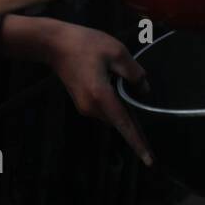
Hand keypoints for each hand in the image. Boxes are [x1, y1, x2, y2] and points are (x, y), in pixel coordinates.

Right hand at [42, 23, 152, 165]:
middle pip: (120, 120)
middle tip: (146, 109)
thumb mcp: (116, 52)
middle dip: (133, 117)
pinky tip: (114, 83)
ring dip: (122, 106)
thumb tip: (143, 90)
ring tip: (126, 84)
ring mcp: (85, 107)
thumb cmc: (86, 44)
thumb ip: (134, 73)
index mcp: (102, 97)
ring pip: (112, 114)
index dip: (138, 143)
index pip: (124, 125)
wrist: (54, 44)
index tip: (149, 160)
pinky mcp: (82, 103)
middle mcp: (92, 108)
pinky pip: (104, 108)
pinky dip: (113, 102)